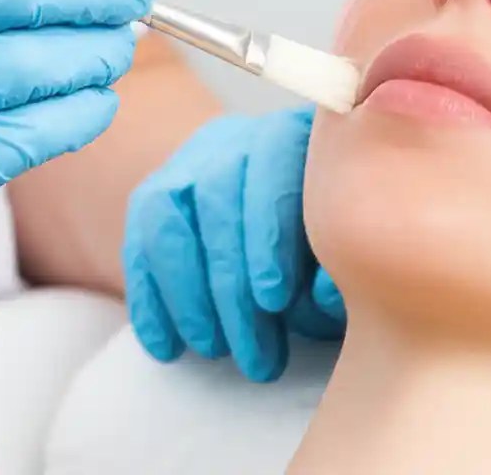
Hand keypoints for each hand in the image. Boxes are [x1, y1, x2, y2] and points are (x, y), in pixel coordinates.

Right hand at [123, 106, 344, 381]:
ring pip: (167, 216)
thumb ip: (345, 267)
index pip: (273, 164)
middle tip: (255, 355)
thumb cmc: (340, 246)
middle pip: (218, 195)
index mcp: (298, 134)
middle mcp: (238, 139)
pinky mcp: (153, 198)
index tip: (275, 298)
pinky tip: (166, 348)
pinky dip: (149, 300)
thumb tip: (322, 293)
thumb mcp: (353, 253)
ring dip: (187, 294)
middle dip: (230, 284)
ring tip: (214, 351)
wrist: (293, 231)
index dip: (269, 232)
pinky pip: (137, 243)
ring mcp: (189, 165)